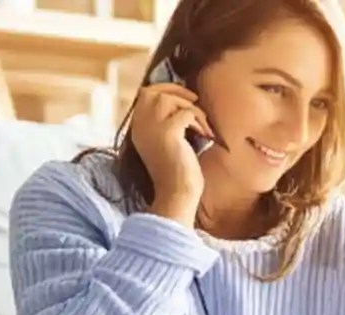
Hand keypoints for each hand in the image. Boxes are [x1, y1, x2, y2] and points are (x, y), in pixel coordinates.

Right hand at [128, 82, 215, 226]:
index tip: (186, 97)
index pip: (145, 94)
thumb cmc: (178, 172)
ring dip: (192, 108)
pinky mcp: (167, 133)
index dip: (166, 89)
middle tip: (195, 99)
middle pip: (153, 91)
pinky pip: (186, 113)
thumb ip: (168, 123)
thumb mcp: (167, 143)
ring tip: (203, 126)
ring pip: (170, 100)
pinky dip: (200, 121)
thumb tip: (185, 102)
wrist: (178, 194)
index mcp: (138, 128)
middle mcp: (140, 126)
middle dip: (176, 91)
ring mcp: (151, 128)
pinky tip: (206, 135)